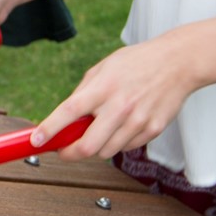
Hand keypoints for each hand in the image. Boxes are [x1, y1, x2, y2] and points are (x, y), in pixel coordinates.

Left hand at [32, 31, 196, 158]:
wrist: (178, 62)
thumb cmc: (137, 63)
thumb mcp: (104, 68)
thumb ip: (83, 92)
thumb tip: (64, 118)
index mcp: (103, 87)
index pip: (69, 112)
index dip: (49, 129)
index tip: (37, 140)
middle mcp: (119, 106)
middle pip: (87, 146)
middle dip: (70, 153)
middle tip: (64, 150)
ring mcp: (137, 120)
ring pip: (105, 152)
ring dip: (96, 147)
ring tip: (100, 129)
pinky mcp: (152, 130)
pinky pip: (125, 148)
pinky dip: (118, 142)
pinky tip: (123, 125)